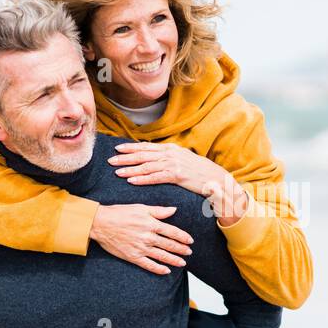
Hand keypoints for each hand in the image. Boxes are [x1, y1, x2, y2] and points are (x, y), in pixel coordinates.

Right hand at [90, 203, 193, 274]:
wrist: (101, 223)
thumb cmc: (120, 213)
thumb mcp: (141, 207)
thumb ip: (159, 211)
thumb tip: (174, 210)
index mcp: (151, 224)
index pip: (173, 232)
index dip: (183, 237)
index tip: (190, 241)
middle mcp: (148, 237)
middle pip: (170, 245)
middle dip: (181, 249)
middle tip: (189, 252)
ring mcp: (141, 248)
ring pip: (162, 256)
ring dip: (174, 260)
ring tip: (182, 262)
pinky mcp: (133, 257)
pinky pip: (149, 265)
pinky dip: (158, 269)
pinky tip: (166, 271)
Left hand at [109, 142, 248, 224]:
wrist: (216, 178)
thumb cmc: (198, 171)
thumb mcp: (183, 160)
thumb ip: (168, 158)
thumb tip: (154, 157)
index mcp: (171, 149)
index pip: (147, 147)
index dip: (131, 147)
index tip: (117, 148)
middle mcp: (171, 154)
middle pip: (143, 154)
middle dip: (125, 157)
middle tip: (111, 159)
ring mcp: (174, 164)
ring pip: (146, 166)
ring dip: (130, 168)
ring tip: (117, 171)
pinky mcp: (177, 176)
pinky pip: (155, 177)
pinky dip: (142, 179)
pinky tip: (131, 180)